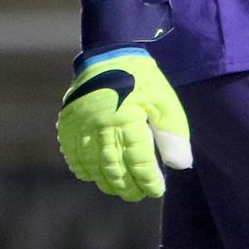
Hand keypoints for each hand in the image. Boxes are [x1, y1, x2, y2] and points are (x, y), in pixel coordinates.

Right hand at [57, 48, 192, 201]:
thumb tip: (180, 165)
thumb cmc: (141, 78)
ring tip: (119, 189)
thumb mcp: (164, 101)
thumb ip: (172, 134)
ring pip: (92, 164)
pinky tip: (92, 176)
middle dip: (128, 187)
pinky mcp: (68, 121)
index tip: (157, 189)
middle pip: (114, 168)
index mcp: (127, 119)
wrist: (108, 53)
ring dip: (106, 181)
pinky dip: (82, 168)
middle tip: (138, 195)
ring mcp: (81, 125)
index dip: (148, 180)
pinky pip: (72, 153)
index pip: (139, 161)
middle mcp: (101, 125)